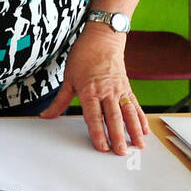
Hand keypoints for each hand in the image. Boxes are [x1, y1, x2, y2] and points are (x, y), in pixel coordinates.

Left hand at [40, 25, 148, 154]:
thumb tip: (46, 116)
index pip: (94, 116)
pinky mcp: (127, 88)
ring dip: (133, 130)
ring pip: (128, 113)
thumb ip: (59, 101)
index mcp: (89, 90)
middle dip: (118, 136)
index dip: (98, 133)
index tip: (102, 146)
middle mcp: (106, 91)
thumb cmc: (84, 55)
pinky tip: (144, 131)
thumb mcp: (68, 78)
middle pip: (113, 117)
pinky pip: (134, 105)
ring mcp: (118, 90)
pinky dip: (140, 118)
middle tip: (121, 153)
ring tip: (138, 146)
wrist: (103, 37)